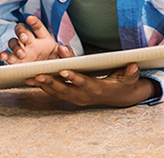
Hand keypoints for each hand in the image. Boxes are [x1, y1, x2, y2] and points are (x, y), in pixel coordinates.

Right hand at [0, 15, 73, 64]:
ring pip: (13, 41)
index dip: (34, 22)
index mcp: (44, 38)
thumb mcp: (67, 59)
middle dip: (21, 32)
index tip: (30, 18)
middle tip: (25, 38)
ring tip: (22, 54)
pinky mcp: (15, 62)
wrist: (53, 79)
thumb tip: (62, 48)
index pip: (38, 27)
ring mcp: (22, 51)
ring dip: (15, 46)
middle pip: (22, 30)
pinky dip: (4, 55)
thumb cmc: (59, 65)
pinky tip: (4, 56)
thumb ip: (68, 53)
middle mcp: (31, 42)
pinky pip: (7, 56)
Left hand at [26, 63, 156, 107]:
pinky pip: (55, 93)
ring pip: (57, 93)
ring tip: (29, 78)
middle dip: (51, 82)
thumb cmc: (123, 84)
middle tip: (38, 75)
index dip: (74, 78)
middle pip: (65, 90)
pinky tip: (32, 81)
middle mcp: (84, 95)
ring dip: (43, 86)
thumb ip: (130, 72)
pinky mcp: (71, 97)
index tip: (64, 71)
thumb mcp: (129, 78)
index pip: (84, 83)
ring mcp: (77, 98)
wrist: (120, 96)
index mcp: (97, 89)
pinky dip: (43, 87)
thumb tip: (134, 65)